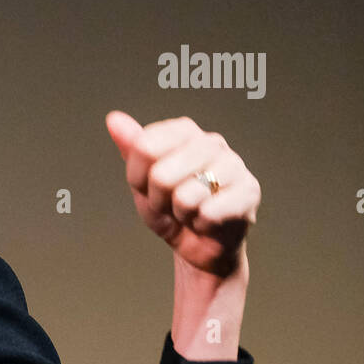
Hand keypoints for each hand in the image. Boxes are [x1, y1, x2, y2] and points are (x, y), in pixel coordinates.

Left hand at [105, 111, 258, 278]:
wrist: (199, 245)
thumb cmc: (170, 209)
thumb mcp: (141, 181)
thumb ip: (130, 149)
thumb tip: (114, 118)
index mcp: (184, 131)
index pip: (144, 147)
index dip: (138, 178)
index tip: (148, 187)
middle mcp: (211, 142)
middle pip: (161, 174)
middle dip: (159, 200)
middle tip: (172, 204)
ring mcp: (234, 165)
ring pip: (185, 196)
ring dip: (180, 214)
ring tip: (191, 211)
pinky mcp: (249, 191)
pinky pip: (208, 213)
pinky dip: (200, 224)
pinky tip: (208, 221)